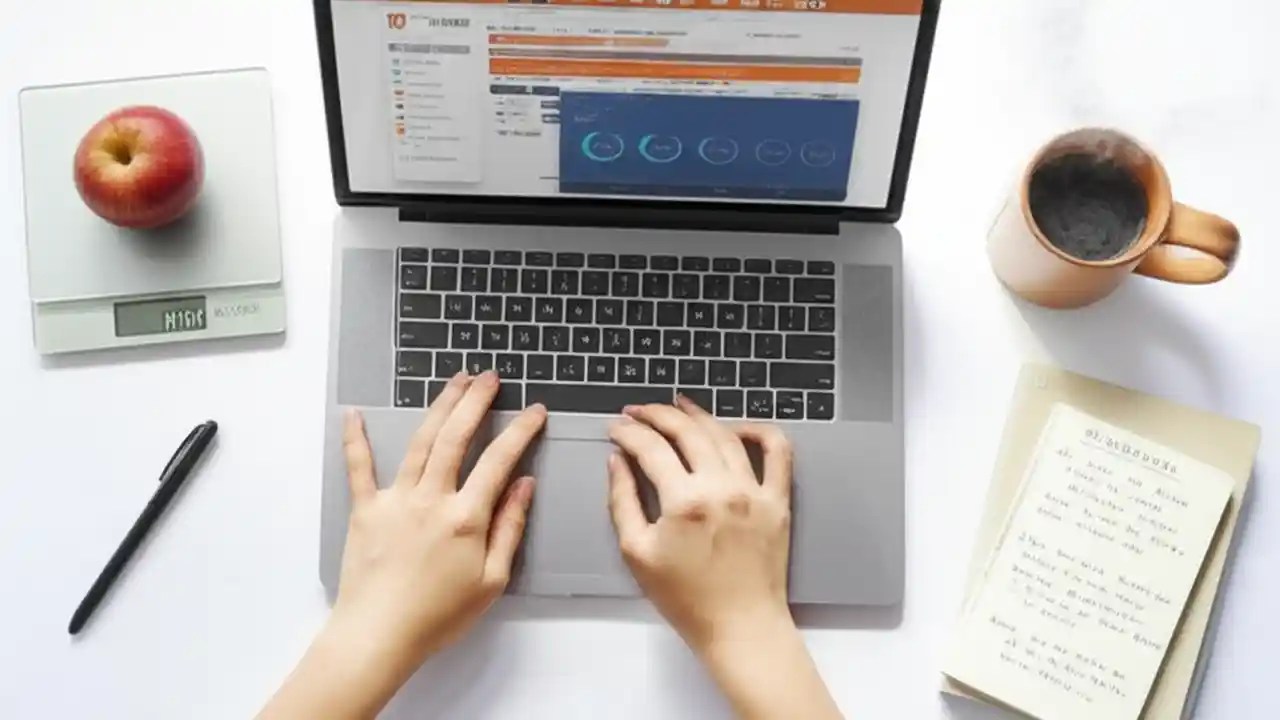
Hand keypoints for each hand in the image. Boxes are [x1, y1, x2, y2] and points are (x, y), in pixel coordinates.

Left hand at [331, 371, 546, 665]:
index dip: (521, 430)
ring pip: (420, 441)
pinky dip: (355, 439)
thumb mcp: (492, 580)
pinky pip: (359, 468)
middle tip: (490, 378)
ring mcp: (395, 500)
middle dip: (476, 401)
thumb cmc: (438, 617)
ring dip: (439, 406)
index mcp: (466, 518)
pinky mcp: (365, 510)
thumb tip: (524, 485)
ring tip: (455, 381)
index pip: (500, 460)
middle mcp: (431, 499)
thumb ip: (510, 527)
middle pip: (457, 436)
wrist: (378, 636)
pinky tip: (353, 414)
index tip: (534, 411)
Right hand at [607, 396, 794, 651]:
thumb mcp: (637, 553)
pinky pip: (777, 452)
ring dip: (698, 415)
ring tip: (678, 406)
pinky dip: (759, 430)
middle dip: (657, 414)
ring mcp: (754, 492)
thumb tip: (617, 461)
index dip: (628, 432)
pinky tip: (737, 426)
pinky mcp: (778, 501)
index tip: (616, 427)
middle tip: (638, 411)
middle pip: (686, 431)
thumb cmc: (686, 599)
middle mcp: (722, 488)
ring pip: (725, 434)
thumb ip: (622, 500)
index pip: (650, 448)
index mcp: (684, 502)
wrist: (740, 627)